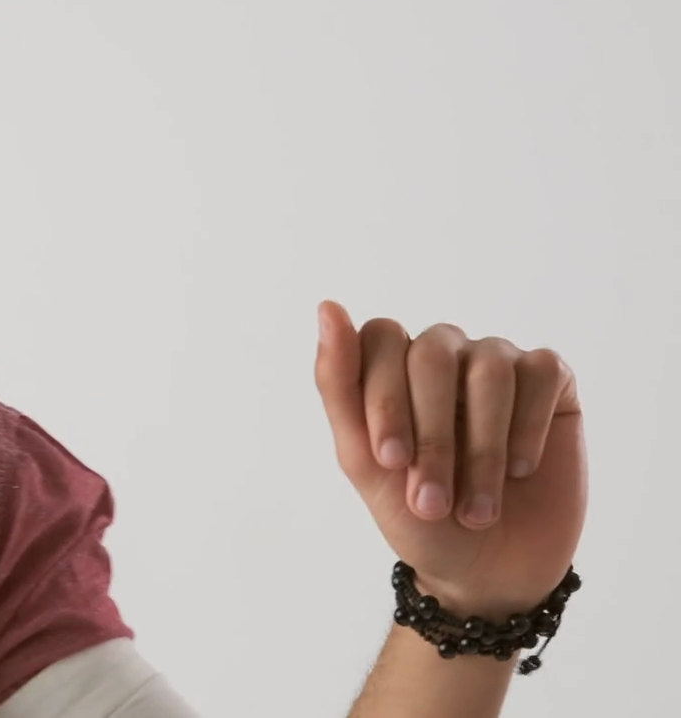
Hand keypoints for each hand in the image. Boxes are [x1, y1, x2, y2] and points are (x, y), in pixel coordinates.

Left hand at [313, 300, 586, 615]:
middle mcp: (444, 354)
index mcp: (391, 365)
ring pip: (488, 369)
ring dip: (482, 448)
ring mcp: (498, 363)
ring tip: (477, 508)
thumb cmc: (418, 515)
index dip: (385, 398)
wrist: (486, 571)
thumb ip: (337, 384)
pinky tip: (521, 468)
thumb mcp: (364, 460)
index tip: (391, 461)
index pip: (381, 338)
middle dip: (432, 435)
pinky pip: (541, 372)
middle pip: (432, 353)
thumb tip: (328, 307)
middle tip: (432, 499)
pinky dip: (527, 428)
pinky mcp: (551, 381)